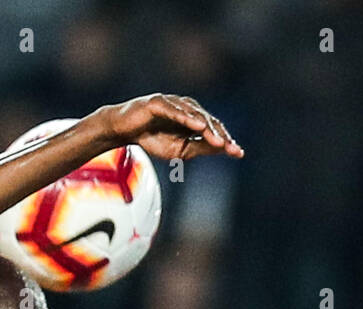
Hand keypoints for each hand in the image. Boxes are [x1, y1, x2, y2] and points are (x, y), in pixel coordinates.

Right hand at [90, 94, 243, 160]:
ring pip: (194, 114)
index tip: (238, 153)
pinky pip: (174, 110)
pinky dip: (187, 117)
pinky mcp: (158, 102)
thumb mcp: (179, 150)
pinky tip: (198, 125)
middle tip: (230, 148)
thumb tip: (222, 148)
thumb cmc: (152, 139)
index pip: (213, 129)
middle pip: (207, 120)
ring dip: (207, 128)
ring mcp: (173, 103)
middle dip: (220, 135)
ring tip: (218, 141)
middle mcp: (186, 108)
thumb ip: (199, 147)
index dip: (225, 140)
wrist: (124, 131)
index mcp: (193, 119)